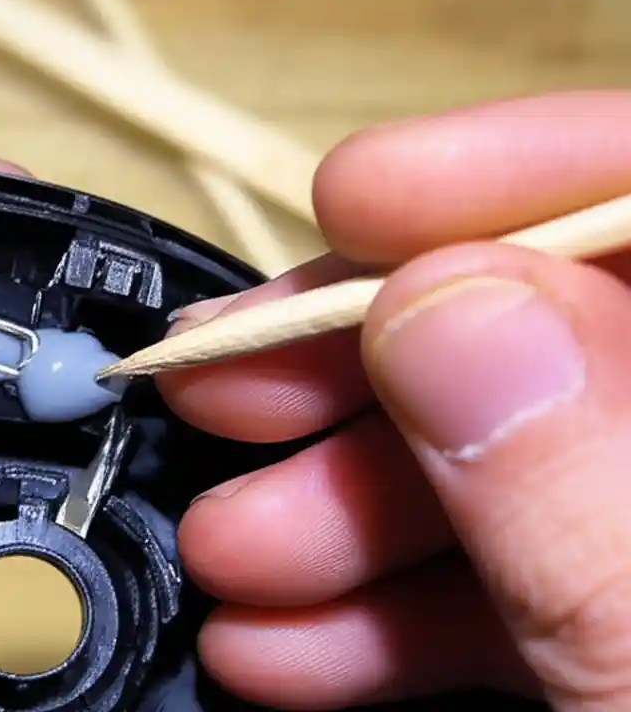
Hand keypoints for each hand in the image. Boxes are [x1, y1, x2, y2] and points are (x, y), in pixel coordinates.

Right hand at [162, 91, 630, 709]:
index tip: (357, 196)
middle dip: (358, 354)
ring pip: (498, 460)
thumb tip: (441, 306)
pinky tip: (284, 638)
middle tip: (224, 377)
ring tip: (229, 549)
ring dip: (333, 498)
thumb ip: (577, 499)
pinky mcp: (616, 642)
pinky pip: (496, 581)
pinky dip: (374, 604)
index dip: (512, 172)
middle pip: (550, 327)